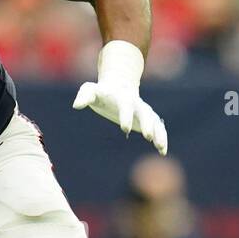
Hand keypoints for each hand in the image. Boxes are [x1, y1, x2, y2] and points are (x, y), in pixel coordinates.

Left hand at [73, 40, 167, 154]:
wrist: (118, 87)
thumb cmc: (101, 92)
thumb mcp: (90, 90)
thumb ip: (84, 96)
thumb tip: (76, 105)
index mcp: (123, 97)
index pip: (126, 106)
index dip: (126, 117)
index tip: (125, 130)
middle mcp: (137, 104)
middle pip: (145, 113)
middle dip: (147, 124)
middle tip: (147, 136)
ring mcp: (144, 111)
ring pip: (155, 121)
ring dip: (158, 133)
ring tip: (160, 147)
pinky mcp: (149, 120)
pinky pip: (158, 128)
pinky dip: (161, 138)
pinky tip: (162, 151)